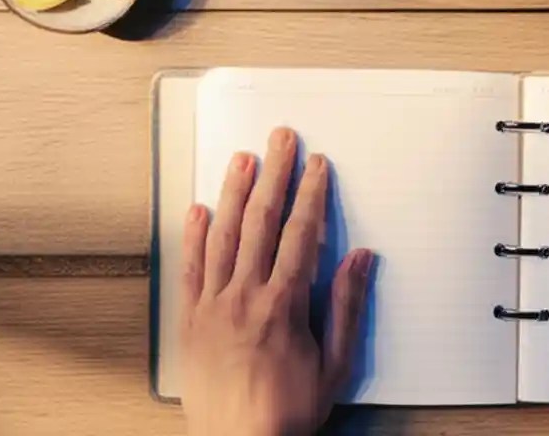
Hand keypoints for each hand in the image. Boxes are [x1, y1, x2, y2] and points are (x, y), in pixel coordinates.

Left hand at [180, 127, 373, 435]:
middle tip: (281, 140)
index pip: (300, 234)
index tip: (316, 167)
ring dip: (234, 192)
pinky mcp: (190, 320)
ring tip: (242, 158)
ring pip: (222, 234)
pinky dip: (193, 234)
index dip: (309, 195)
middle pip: (261, 221)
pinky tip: (198, 208)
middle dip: (274, 175)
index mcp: (283, 305)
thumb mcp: (335, 364)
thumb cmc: (286, 412)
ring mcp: (212, 305)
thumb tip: (358, 260)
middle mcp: (244, 297)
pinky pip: (190, 267)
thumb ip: (346, 307)